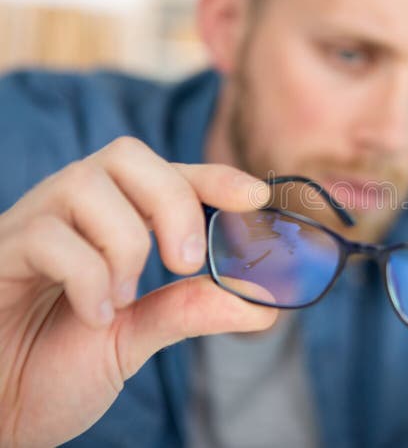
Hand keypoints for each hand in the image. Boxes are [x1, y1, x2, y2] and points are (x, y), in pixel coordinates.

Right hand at [0, 137, 276, 445]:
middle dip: (172, 202)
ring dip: (125, 243)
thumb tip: (263, 303)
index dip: (213, 177)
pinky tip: (91, 315)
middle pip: (127, 156)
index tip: (255, 198)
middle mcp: (70, 212)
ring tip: (122, 299)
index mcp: (108, 222)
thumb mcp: (135, 337)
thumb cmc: (51, 365)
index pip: (166, 175)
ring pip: (88, 184)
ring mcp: (29, 226)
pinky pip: (48, 236)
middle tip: (186, 262)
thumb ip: (189, 311)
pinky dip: (87, 277)